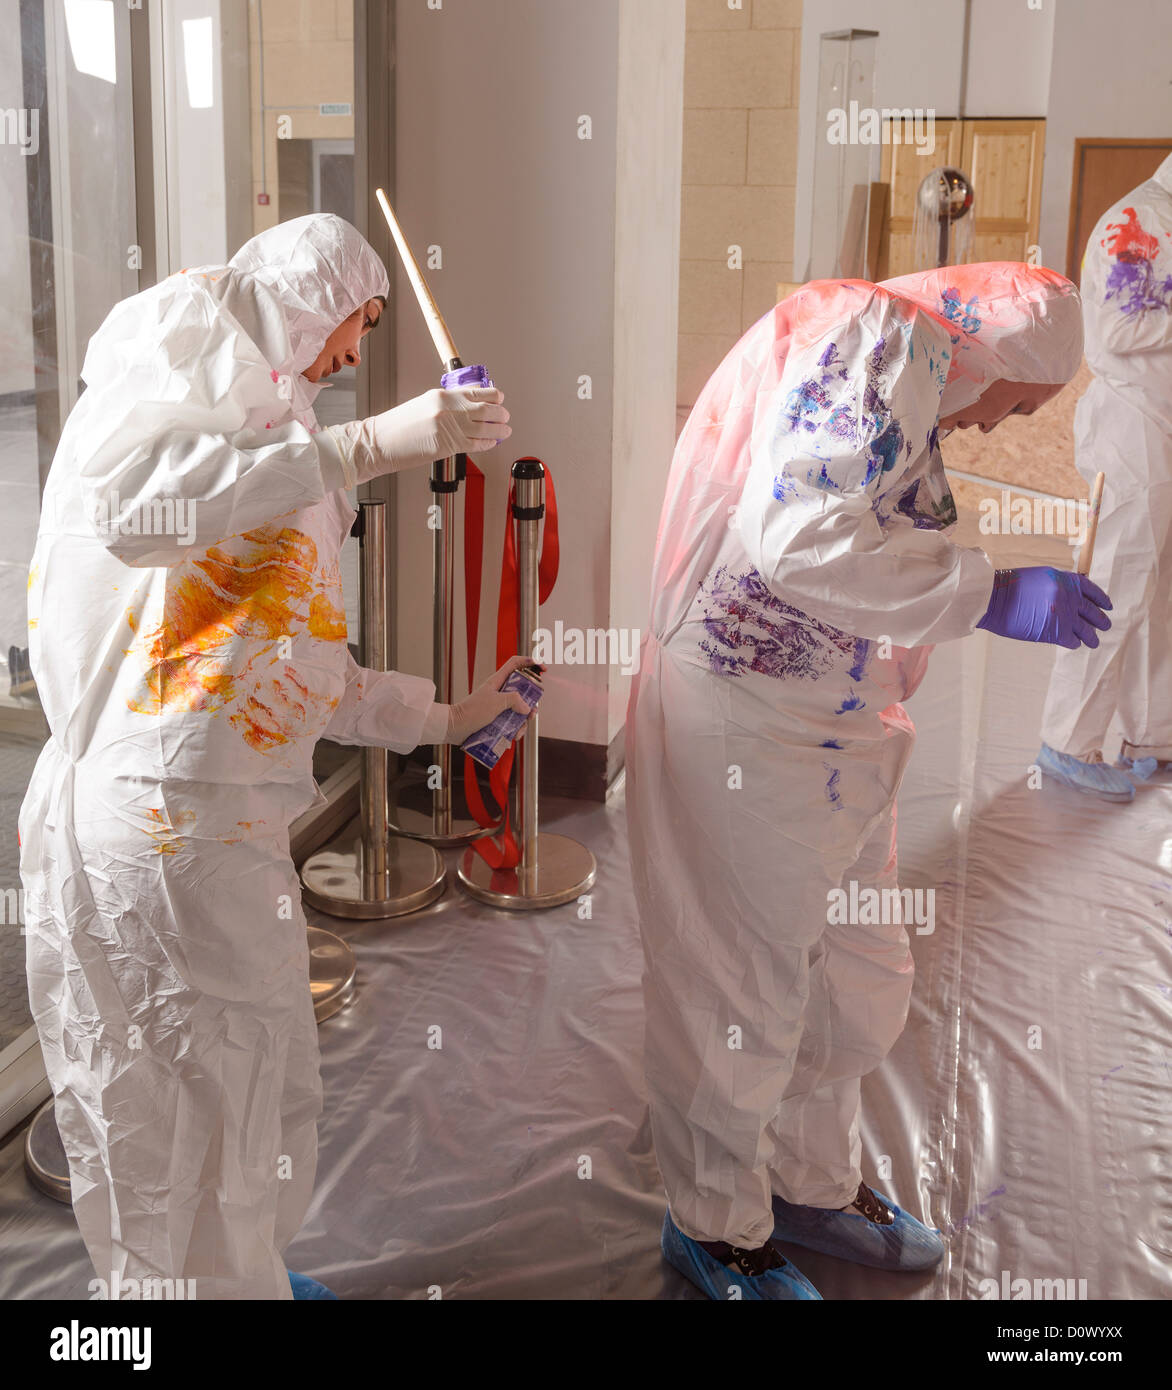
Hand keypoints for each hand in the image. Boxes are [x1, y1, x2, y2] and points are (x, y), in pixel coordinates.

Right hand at [327, 387, 510, 485]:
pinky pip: (476, 444)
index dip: (495, 396)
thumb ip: (450, 401)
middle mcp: (448, 410)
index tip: (500, 398)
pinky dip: (487, 443)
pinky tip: (492, 442)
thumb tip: (471, 399)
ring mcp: (449, 429)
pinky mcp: (448, 447)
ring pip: (485, 428)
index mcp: (442, 396)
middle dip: (501, 414)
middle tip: (506, 416)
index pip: (477, 392)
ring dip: (499, 430)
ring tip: (505, 430)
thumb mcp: (425, 403)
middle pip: (486, 410)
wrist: (380, 442)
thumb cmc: (399, 425)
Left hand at [442, 656, 538, 745]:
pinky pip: (511, 722)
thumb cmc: (472, 711)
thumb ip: (514, 700)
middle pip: (523, 690)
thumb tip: (527, 707)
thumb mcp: (496, 702)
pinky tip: (512, 737)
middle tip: (533, 712)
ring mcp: (498, 705)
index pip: (516, 663)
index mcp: (498, 681)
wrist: (455, 727)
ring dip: (523, 722)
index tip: (543, 669)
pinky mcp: (496, 718)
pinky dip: (514, 730)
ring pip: (519, 709)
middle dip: (531, 703)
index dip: (530, 662)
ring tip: (520, 730)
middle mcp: (500, 691)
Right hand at [976, 567, 1111, 649]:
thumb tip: (1069, 598)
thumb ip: (1058, 586)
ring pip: (1086, 630)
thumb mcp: (1040, 578)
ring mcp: (1064, 615)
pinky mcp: (1055, 632)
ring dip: (1092, 637)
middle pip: (1092, 611)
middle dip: (1101, 620)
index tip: (1108, 606)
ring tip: (1094, 642)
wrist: (994, 598)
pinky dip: (1075, 643)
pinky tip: (1074, 644)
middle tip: (1106, 625)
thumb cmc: (1010, 587)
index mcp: (1066, 580)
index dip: (1102, 599)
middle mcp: (1069, 597)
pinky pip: (1072, 640)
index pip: (1091, 590)